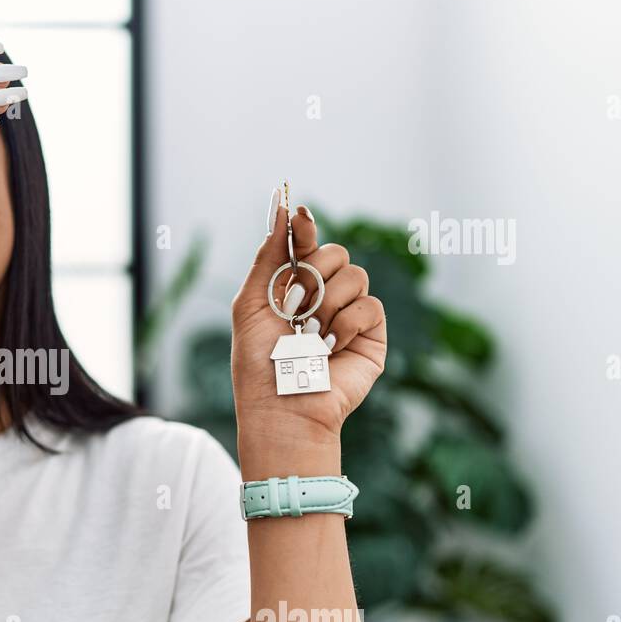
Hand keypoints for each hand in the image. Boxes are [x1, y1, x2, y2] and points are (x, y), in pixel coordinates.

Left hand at [231, 194, 386, 470]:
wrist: (283, 409)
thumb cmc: (259, 366)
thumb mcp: (250, 306)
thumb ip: (267, 259)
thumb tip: (282, 212)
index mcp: (291, 289)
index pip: (303, 246)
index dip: (303, 227)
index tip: (298, 212)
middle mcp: (322, 298)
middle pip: (335, 253)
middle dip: (312, 275)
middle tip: (294, 307)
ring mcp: (348, 315)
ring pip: (355, 275)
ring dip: (327, 303)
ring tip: (310, 334)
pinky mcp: (371, 335)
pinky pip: (370, 306)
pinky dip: (346, 325)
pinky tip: (330, 348)